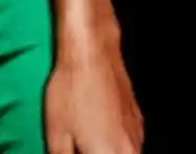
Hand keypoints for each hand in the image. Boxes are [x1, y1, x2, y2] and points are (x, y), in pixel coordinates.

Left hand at [45, 28, 143, 153]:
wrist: (92, 51)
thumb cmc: (72, 89)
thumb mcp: (57, 135)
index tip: (74, 153)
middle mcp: (130, 149)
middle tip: (81, 149)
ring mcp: (137, 134)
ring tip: (91, 146)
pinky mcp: (138, 120)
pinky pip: (132, 146)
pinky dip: (119, 149)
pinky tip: (102, 141)